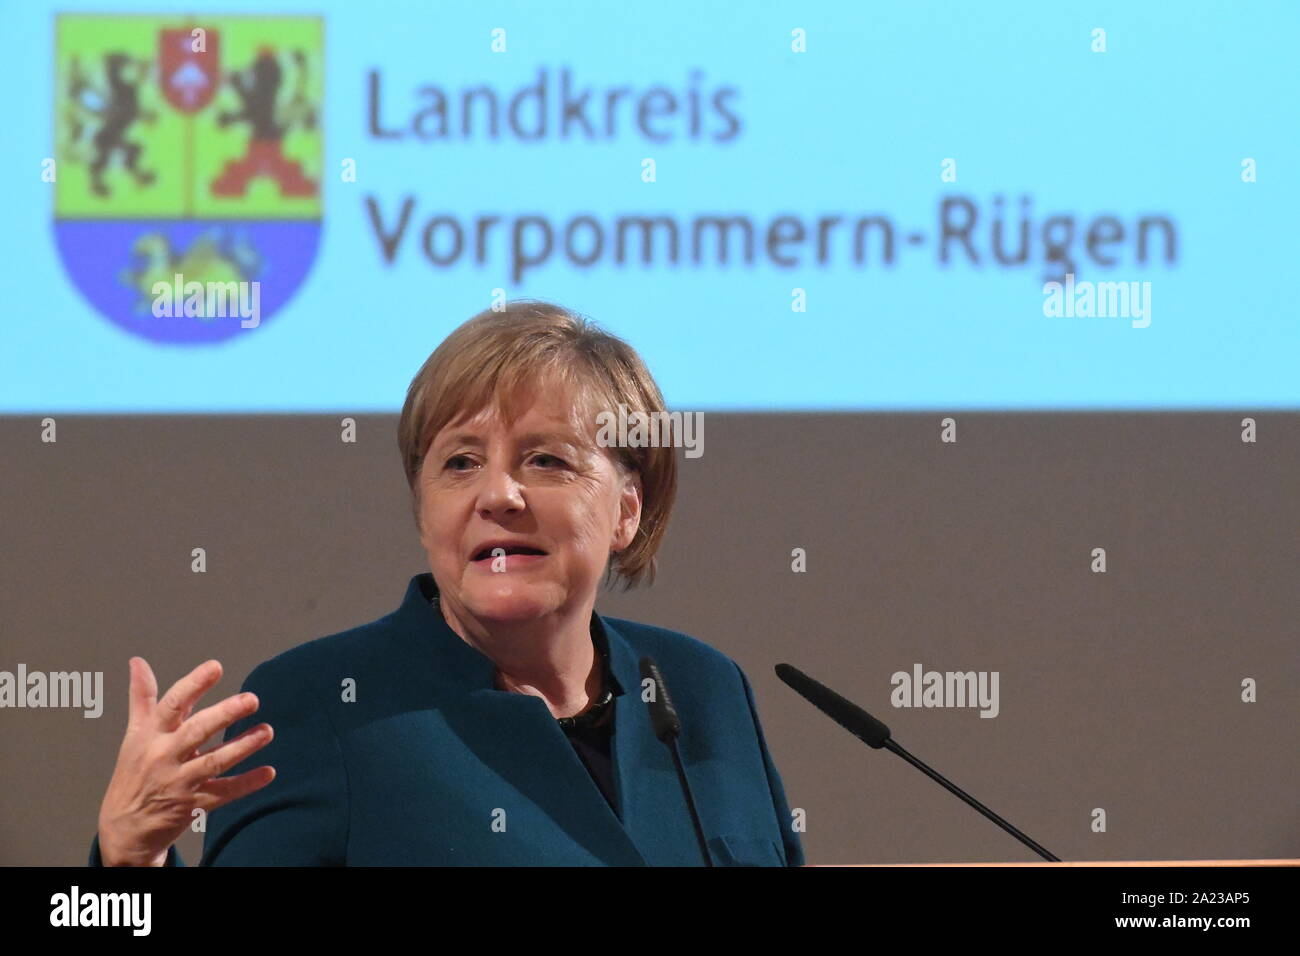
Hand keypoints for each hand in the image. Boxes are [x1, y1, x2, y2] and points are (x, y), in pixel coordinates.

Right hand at [97, 658, 274, 866]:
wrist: (123, 830)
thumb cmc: (134, 774)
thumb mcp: (134, 735)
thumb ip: (142, 698)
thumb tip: (137, 662)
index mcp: (151, 736)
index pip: (172, 705)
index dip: (193, 684)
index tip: (215, 666)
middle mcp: (164, 757)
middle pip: (196, 731)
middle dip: (224, 714)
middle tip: (252, 699)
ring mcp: (179, 782)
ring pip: (214, 762)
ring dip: (242, 747)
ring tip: (267, 731)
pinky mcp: (193, 805)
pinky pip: (224, 793)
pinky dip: (247, 783)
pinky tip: (269, 772)